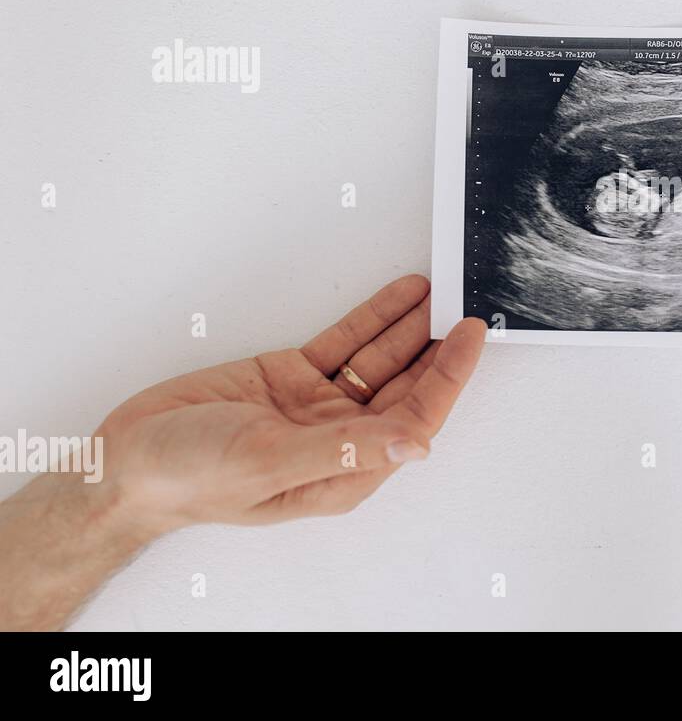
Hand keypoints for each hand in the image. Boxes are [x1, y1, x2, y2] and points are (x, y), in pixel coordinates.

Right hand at [93, 275, 485, 533]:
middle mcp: (341, 439)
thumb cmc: (187, 479)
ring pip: (381, 359)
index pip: (415, 419)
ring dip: (412, 326)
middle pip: (408, 386)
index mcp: (345, 474)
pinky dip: (374, 318)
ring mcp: (318, 407)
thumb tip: (415, 445)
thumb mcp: (269, 462)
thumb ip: (344, 451)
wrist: (124, 459)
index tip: (471, 337)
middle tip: (468, 303)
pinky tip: (402, 295)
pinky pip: (346, 343)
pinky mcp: (293, 378)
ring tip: (444, 289)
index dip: (449, 378)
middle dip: (440, 348)